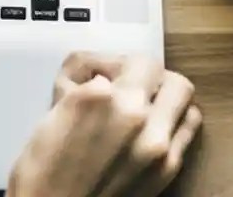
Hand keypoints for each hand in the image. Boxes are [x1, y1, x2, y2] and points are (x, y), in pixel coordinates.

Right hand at [7, 53, 201, 196]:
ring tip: (145, 105)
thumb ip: (86, 86)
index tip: (102, 73)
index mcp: (102, 99)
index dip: (111, 65)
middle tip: (126, 83)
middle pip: (158, 70)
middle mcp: (135, 117)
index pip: (125, 60)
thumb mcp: (53, 112)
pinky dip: (174, 121)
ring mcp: (157, 145)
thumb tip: (103, 77)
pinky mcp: (168, 168)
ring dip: (165, 94)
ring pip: (182, 94)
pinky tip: (153, 129)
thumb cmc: (45, 173)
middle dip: (143, 73)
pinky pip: (187, 128)